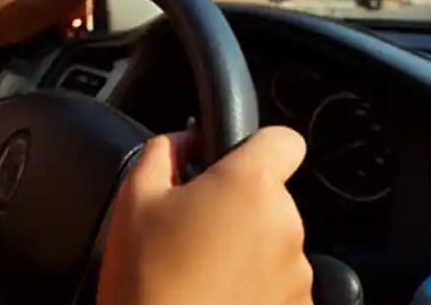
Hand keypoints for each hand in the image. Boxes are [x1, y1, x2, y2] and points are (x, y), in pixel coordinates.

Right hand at [98, 126, 312, 304]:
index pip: (284, 141)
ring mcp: (297, 272)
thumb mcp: (133, 200)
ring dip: (248, 252)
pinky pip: (279, 285)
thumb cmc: (146, 280)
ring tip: (203, 275)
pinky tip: (219, 298)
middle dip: (240, 208)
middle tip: (196, 233)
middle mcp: (285, 224)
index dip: (259, 147)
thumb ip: (163, 151)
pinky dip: (255, 290)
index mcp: (250, 186)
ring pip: (275, 243)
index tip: (233, 166)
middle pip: (272, 198)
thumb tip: (185, 140)